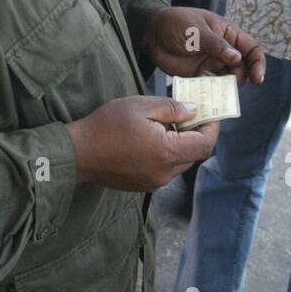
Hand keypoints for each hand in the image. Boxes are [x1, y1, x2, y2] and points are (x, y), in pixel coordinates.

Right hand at [66, 96, 219, 191]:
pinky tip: (151, 140)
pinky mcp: (144, 185)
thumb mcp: (141, 106)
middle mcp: (165, 172)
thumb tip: (193, 111)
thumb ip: (172, 108)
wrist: (78, 152)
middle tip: (188, 115)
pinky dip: (167, 155)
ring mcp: (154, 182)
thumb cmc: (107, 125)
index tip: (210, 114)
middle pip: (195, 154)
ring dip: (180, 145)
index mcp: (167, 152)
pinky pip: (166, 170)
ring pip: (180, 163)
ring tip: (165, 126)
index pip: (205, 144)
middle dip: (196, 134)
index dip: (212, 127)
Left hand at [143, 7, 265, 84]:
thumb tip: (237, 57)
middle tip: (230, 83)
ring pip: (228, 81)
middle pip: (243, 69)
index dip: (258, 63)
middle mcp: (224, 51)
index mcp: (228, 34)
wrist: (152, 34)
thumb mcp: (196, 30)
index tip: (257, 78)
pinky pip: (211, 88)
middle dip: (240, 78)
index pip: (252, 49)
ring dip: (226, 88)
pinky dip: (212, 93)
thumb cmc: (175, 23)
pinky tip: (206, 96)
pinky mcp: (200, 76)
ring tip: (217, 90)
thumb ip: (216, 44)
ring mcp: (212, 64)